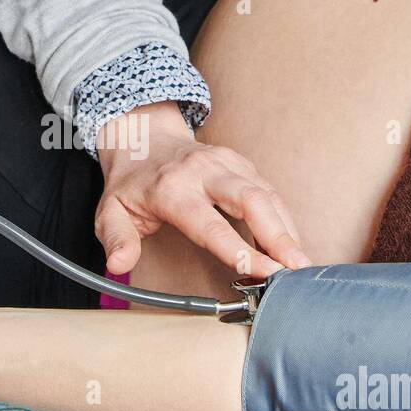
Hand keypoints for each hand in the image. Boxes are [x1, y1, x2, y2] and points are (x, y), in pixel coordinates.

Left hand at [94, 102, 310, 277]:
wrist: (143, 139)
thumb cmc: (131, 183)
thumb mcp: (110, 211)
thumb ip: (116, 239)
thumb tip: (118, 264)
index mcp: (172, 189)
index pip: (210, 224)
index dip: (238, 249)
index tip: (262, 271)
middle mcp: (204, 172)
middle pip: (252, 201)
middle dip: (279, 236)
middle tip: (297, 268)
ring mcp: (227, 163)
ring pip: (267, 195)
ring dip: (287, 230)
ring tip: (301, 263)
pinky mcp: (241, 164)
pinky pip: (269, 191)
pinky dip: (284, 218)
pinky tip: (291, 244)